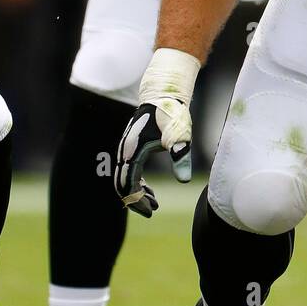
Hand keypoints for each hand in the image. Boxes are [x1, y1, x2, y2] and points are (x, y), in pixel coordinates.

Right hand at [113, 48, 199, 216]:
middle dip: (135, 200)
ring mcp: (126, 148)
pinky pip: (129, 170)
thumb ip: (181, 158)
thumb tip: (184, 181)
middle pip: (122, 184)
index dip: (137, 201)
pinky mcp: (131, 147)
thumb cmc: (171, 114)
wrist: (162, 94)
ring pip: (124, 178)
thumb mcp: (180, 136)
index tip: (151, 211)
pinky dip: (137, 182)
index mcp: (133, 151)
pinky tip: (149, 189)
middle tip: (152, 211)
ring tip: (154, 202)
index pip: (129, 184)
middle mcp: (125, 151)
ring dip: (137, 192)